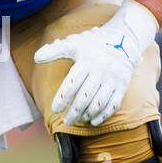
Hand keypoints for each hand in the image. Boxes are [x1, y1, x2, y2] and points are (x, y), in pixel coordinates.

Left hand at [34, 0, 157, 127]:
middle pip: (84, 97)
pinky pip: (113, 105)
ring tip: (77, 120)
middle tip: (65, 121)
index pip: (72, 84)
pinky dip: (103, 115)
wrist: (124, 41)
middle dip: (73, 112)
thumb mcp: (74, 44)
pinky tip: (93, 121)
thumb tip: (36, 57)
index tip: (55, 109)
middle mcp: (100, 71)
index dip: (62, 98)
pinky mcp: (122, 86)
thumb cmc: (93, 44)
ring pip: (98, 103)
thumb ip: (54, 51)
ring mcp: (112, 80)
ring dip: (86, 115)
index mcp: (86, 62)